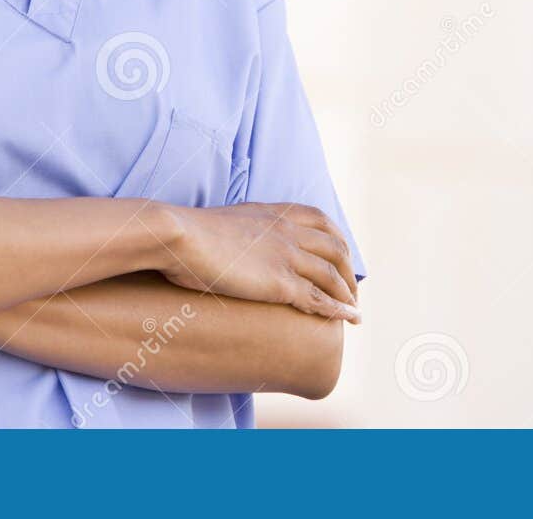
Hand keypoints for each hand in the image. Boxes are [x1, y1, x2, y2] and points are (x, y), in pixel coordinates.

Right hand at [160, 202, 360, 322]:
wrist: (178, 236)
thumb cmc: (189, 233)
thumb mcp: (226, 221)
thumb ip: (241, 229)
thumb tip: (235, 244)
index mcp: (275, 213)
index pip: (322, 221)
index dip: (337, 241)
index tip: (341, 258)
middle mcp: (288, 231)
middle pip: (335, 248)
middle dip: (348, 272)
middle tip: (350, 292)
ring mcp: (286, 255)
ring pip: (332, 275)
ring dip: (348, 295)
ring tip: (354, 312)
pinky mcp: (279, 282)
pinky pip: (319, 298)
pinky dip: (338, 309)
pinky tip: (348, 319)